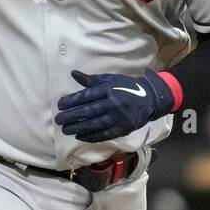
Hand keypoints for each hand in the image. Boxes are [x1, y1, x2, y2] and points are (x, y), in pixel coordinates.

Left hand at [54, 68, 174, 142]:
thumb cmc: (127, 87)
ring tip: (66, 130)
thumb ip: (92, 80)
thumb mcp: (110, 79)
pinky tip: (80, 136)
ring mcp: (119, 117)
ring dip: (79, 128)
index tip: (60, 105)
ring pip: (95, 124)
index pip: (87, 96)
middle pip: (89, 111)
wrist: (151, 98)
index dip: (72, 101)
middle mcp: (113, 103)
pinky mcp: (123, 128)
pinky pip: (105, 134)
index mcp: (109, 89)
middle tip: (59, 120)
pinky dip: (92, 136)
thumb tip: (73, 74)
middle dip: (72, 116)